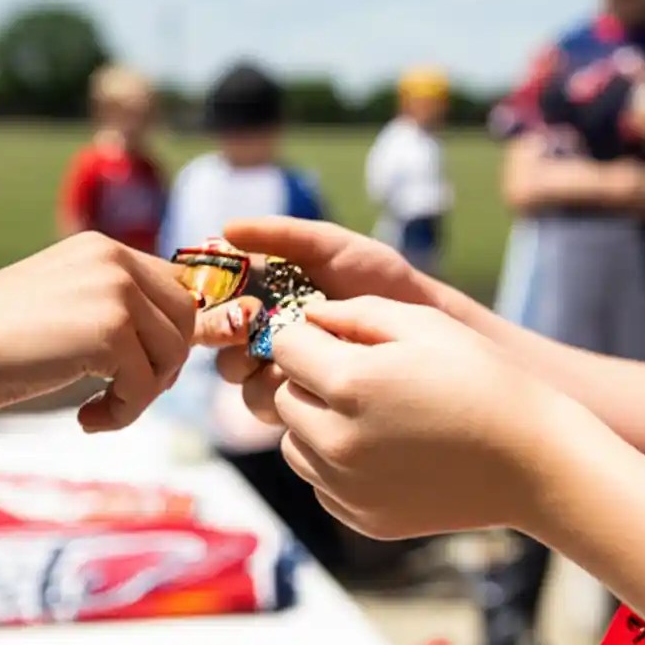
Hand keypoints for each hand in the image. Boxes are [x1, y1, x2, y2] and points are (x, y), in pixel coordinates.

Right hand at [0, 232, 246, 429]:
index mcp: (103, 249)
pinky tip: (85, 418)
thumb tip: (185, 339)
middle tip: (123, 393)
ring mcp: (115, 292)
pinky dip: (123, 414)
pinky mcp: (111, 332)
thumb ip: (116, 310)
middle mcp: (115, 260)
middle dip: (164, 364)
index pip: (175, 286)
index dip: (171, 333)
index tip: (145, 370)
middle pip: (185, 318)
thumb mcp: (65, 307)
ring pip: (174, 353)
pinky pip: (148, 386)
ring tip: (99, 408)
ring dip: (143, 394)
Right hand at [216, 217, 465, 422]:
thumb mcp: (331, 248)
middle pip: (222, 353)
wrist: (428, 324)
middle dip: (235, 349)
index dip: (217, 315)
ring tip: (292, 363)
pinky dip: (287, 403)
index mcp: (265, 302)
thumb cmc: (381, 279)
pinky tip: (313, 386)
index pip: (217, 312)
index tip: (243, 310)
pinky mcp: (310, 410)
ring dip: (260, 376)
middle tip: (259, 337)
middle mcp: (267, 342)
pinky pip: (279, 415)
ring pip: (246, 388)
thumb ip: (282, 236)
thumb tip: (227, 229)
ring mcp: (289, 378)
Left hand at [262, 296, 584, 538]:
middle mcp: (335, 441)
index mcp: (349, 384)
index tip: (338, 339)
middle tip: (363, 377)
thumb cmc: (484, 380)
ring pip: (295, 444)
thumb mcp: (424, 325)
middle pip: (284, 398)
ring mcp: (347, 486)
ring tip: (372, 415)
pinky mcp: (361, 518)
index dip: (309, 336)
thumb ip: (354, 313)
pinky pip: (322, 482)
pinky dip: (339, 465)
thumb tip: (308, 318)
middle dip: (312, 381)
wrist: (534, 461)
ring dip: (318, 425)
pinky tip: (386, 451)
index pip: (285, 348)